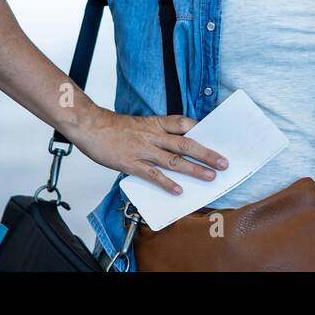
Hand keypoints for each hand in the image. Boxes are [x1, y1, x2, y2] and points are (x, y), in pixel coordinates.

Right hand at [72, 108, 228, 195]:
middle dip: (207, 154)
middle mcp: (153, 135)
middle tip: (223, 162)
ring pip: (174, 160)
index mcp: (156, 123)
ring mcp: (144, 150)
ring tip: (209, 177)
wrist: (90, 126)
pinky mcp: (132, 164)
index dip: (202, 131)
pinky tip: (178, 191)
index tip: (218, 138)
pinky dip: (166, 183)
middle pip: (186, 144)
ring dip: (194, 169)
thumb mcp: (141, 124)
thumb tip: (177, 144)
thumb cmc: (114, 127)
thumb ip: (158, 133)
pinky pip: (153, 175)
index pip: (185, 124)